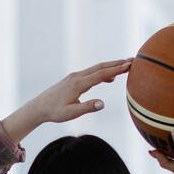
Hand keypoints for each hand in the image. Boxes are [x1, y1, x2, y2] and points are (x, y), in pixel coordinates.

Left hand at [2, 59, 130, 142]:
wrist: (39, 107)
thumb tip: (103, 104)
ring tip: (126, 66)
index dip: (117, 70)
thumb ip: (87, 108)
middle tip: (133, 60)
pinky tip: (110, 77)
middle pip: (101, 67)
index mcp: (79, 84)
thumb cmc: (55, 112)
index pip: (102, 74)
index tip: (130, 65)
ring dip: (111, 66)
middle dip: (117, 63)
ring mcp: (75, 76)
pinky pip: (91, 72)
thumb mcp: (71, 113)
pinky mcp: (73, 79)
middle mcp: (78, 76)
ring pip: (96, 68)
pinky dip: (103, 72)